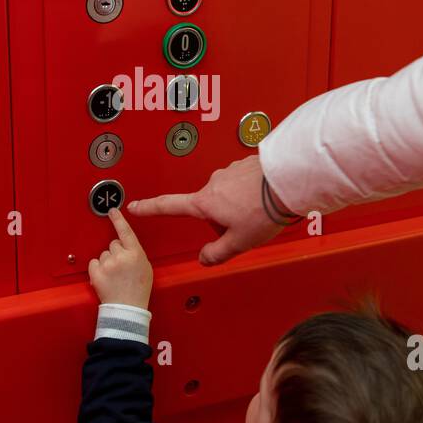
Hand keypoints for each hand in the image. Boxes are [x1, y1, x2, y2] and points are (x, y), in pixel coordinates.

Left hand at [87, 208, 152, 308]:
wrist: (127, 308)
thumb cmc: (138, 290)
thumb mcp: (146, 267)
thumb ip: (136, 254)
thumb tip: (127, 246)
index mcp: (136, 253)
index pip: (126, 231)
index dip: (118, 219)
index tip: (112, 211)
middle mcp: (121, 256)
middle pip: (113, 244)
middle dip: (115, 252)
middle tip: (121, 267)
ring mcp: (108, 264)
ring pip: (103, 254)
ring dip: (107, 262)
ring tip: (114, 275)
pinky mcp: (96, 272)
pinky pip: (93, 262)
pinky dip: (97, 269)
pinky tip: (105, 277)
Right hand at [129, 154, 287, 266]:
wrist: (288, 181)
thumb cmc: (265, 208)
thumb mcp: (239, 242)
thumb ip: (217, 253)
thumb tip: (204, 258)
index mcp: (205, 202)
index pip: (169, 206)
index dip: (149, 208)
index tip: (135, 206)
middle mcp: (214, 183)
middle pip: (208, 207)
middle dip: (222, 219)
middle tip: (244, 227)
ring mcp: (229, 171)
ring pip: (227, 195)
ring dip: (239, 206)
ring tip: (259, 212)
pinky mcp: (246, 165)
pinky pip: (242, 184)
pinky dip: (251, 194)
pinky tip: (264, 200)